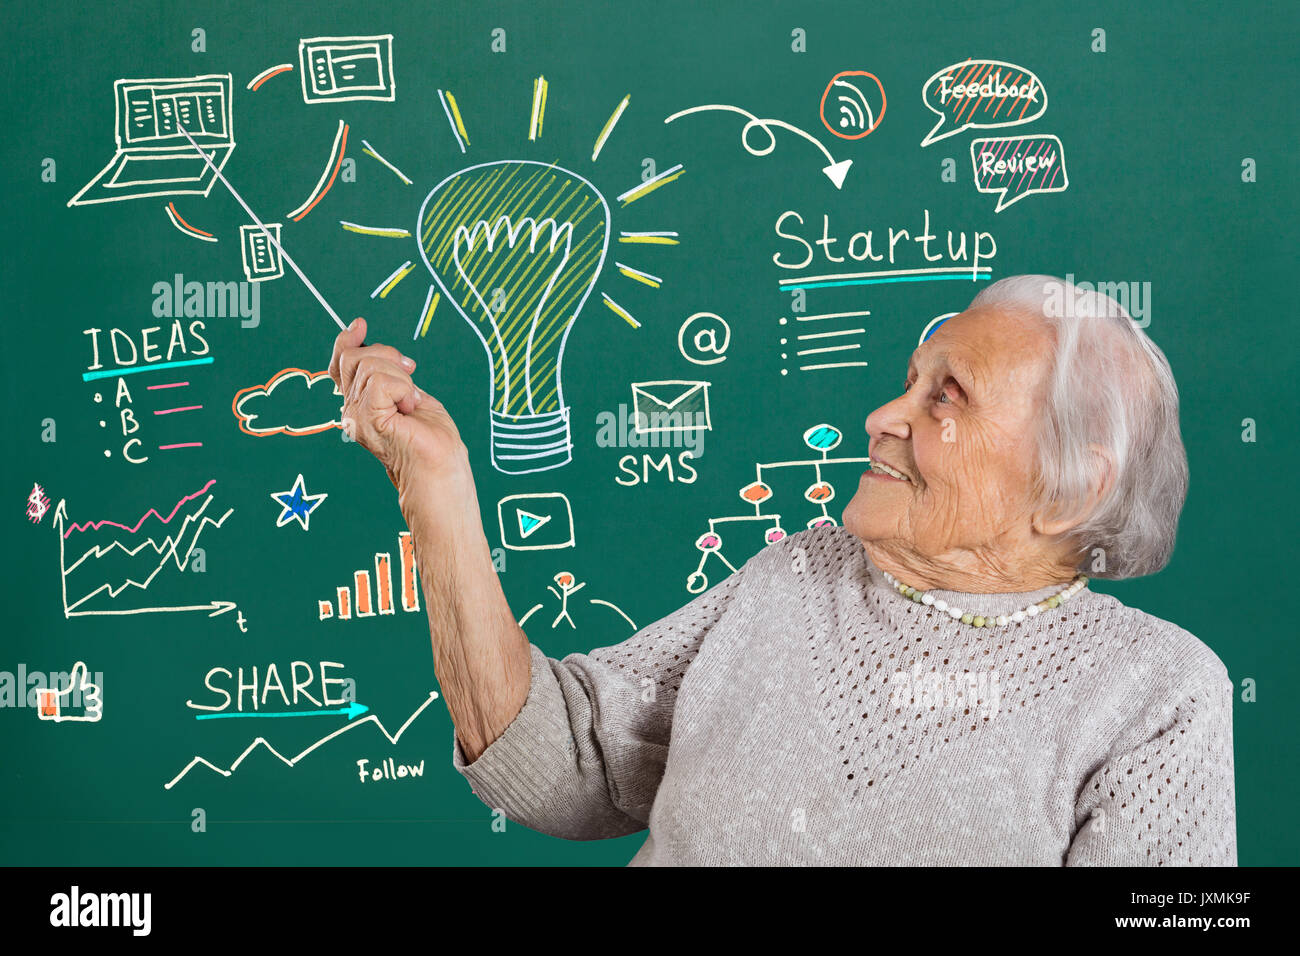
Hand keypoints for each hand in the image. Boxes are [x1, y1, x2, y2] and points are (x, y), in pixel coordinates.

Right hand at [329, 317, 470, 500]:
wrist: (442, 467)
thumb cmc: (431, 436)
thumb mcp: (408, 391)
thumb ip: (388, 371)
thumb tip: (365, 339)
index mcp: (360, 402)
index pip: (341, 363)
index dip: (346, 340)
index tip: (360, 324)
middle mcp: (351, 410)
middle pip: (353, 357)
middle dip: (387, 355)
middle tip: (411, 373)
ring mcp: (356, 416)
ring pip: (370, 367)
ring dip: (402, 378)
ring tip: (411, 404)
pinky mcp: (368, 420)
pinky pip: (382, 382)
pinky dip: (403, 389)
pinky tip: (409, 409)